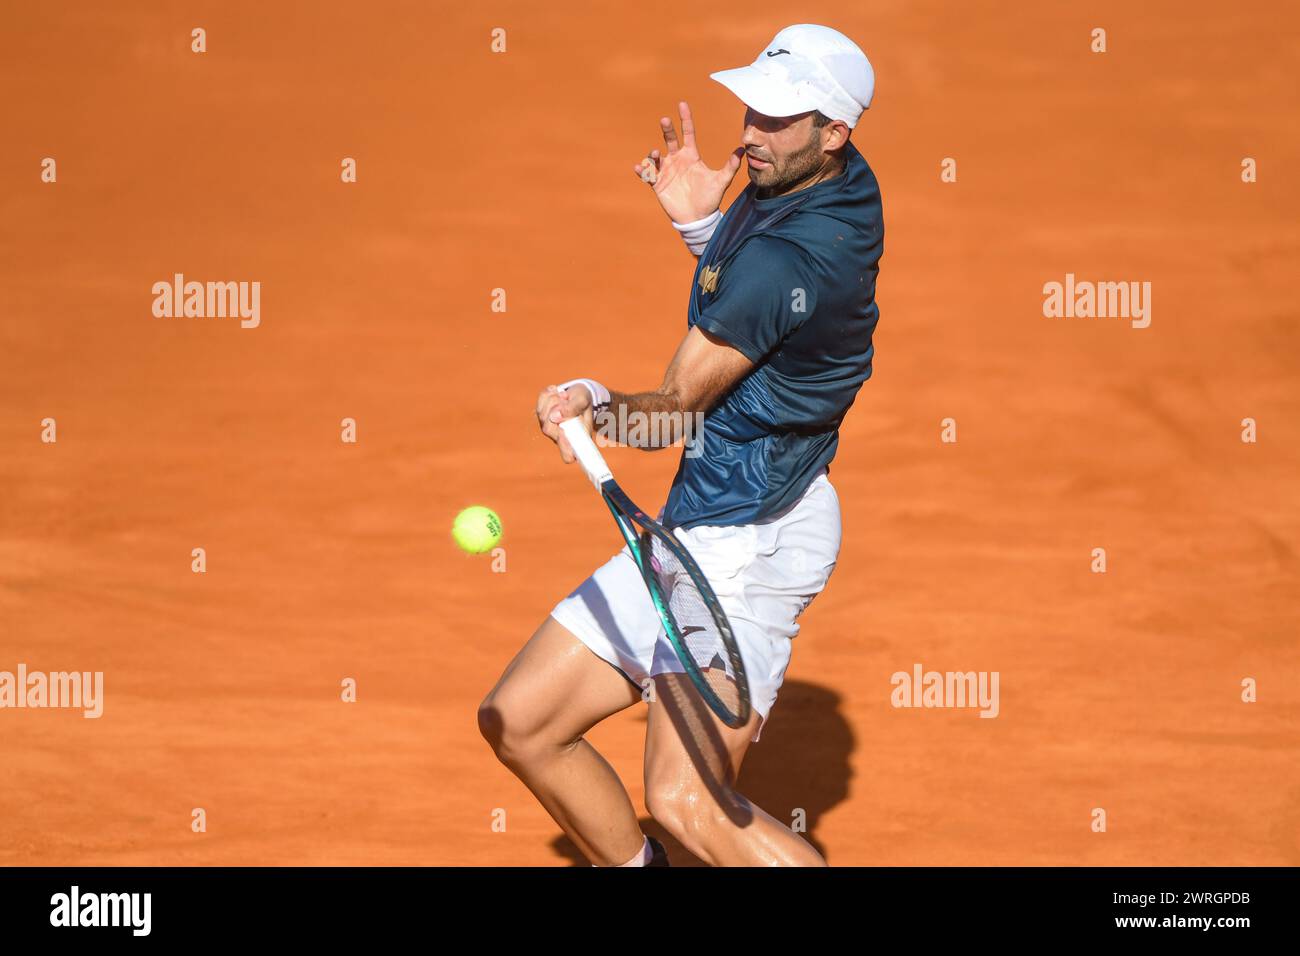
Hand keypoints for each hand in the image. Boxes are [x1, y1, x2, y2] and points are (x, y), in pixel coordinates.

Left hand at [535, 384, 592, 463]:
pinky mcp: (542, 416)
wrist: (578, 394)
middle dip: (557, 410)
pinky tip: (556, 392)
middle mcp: (560, 437)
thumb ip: (573, 408)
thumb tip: (555, 416)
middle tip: (567, 399)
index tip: (566, 433)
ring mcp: (549, 427)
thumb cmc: (584, 401)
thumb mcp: (583, 400)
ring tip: (565, 396)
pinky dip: (548, 395)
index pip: (568, 455)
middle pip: (548, 429)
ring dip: (554, 400)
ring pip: (543, 415)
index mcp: (576, 440)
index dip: (566, 447)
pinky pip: (540, 404)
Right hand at [633, 101, 743, 224]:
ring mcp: (666, 172)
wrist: (698, 218)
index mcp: (691, 156)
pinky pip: (647, 174)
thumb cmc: (710, 199)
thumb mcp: (721, 181)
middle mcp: (677, 160)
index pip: (687, 133)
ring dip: (654, 153)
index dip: (685, 119)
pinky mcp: (658, 184)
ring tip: (656, 154)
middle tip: (665, 120)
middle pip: (670, 139)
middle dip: (667, 129)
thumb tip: (742, 150)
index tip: (682, 104)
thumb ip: (730, 166)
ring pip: (656, 157)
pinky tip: (640, 167)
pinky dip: (642, 170)